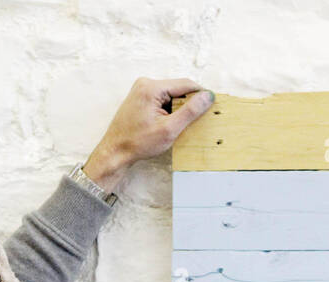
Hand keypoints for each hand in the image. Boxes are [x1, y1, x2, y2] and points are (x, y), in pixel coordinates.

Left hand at [82, 77, 214, 192]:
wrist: (115, 151)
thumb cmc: (138, 142)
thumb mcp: (169, 129)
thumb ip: (190, 111)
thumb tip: (208, 96)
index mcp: (152, 87)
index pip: (186, 84)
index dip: (201, 95)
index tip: (214, 106)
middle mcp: (146, 84)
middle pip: (179, 88)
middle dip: (190, 103)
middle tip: (199, 120)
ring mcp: (142, 90)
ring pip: (172, 95)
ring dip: (180, 108)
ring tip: (183, 125)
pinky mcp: (141, 98)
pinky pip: (163, 99)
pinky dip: (171, 110)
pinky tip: (172, 124)